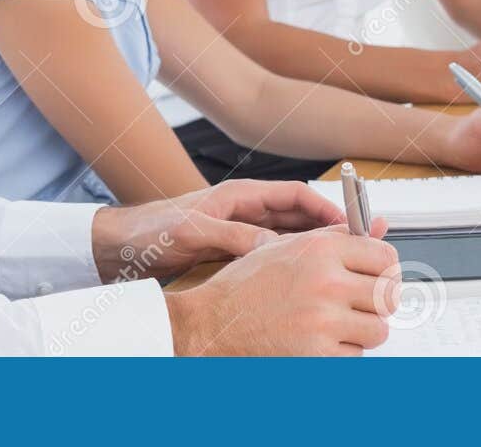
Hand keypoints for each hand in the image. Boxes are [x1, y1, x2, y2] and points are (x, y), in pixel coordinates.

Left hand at [91, 178, 346, 281]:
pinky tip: (308, 284)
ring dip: (317, 251)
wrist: (117, 248)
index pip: (295, 195)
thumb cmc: (149, 230)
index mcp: (240, 196)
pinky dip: (294, 268)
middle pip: (300, 218)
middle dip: (331, 230)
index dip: (326, 207)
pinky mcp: (232, 255)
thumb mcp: (193, 232)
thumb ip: (234, 237)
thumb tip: (273, 248)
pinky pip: (274, 259)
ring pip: (291, 240)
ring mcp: (240, 234)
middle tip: (362, 246)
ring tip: (346, 266)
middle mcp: (244, 212)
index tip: (349, 225)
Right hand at [163, 227, 398, 355]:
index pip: (385, 256)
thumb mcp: (287, 246)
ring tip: (341, 322)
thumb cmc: (245, 285)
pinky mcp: (318, 356)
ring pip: (379, 329)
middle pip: (389, 294)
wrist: (211, 323)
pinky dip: (345, 351)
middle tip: (363, 302)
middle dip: (380, 300)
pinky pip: (356, 355)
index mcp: (320, 250)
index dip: (386, 267)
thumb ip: (335, 236)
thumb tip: (379, 227)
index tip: (379, 274)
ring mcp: (323, 321)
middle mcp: (326, 282)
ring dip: (365, 328)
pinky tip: (321, 339)